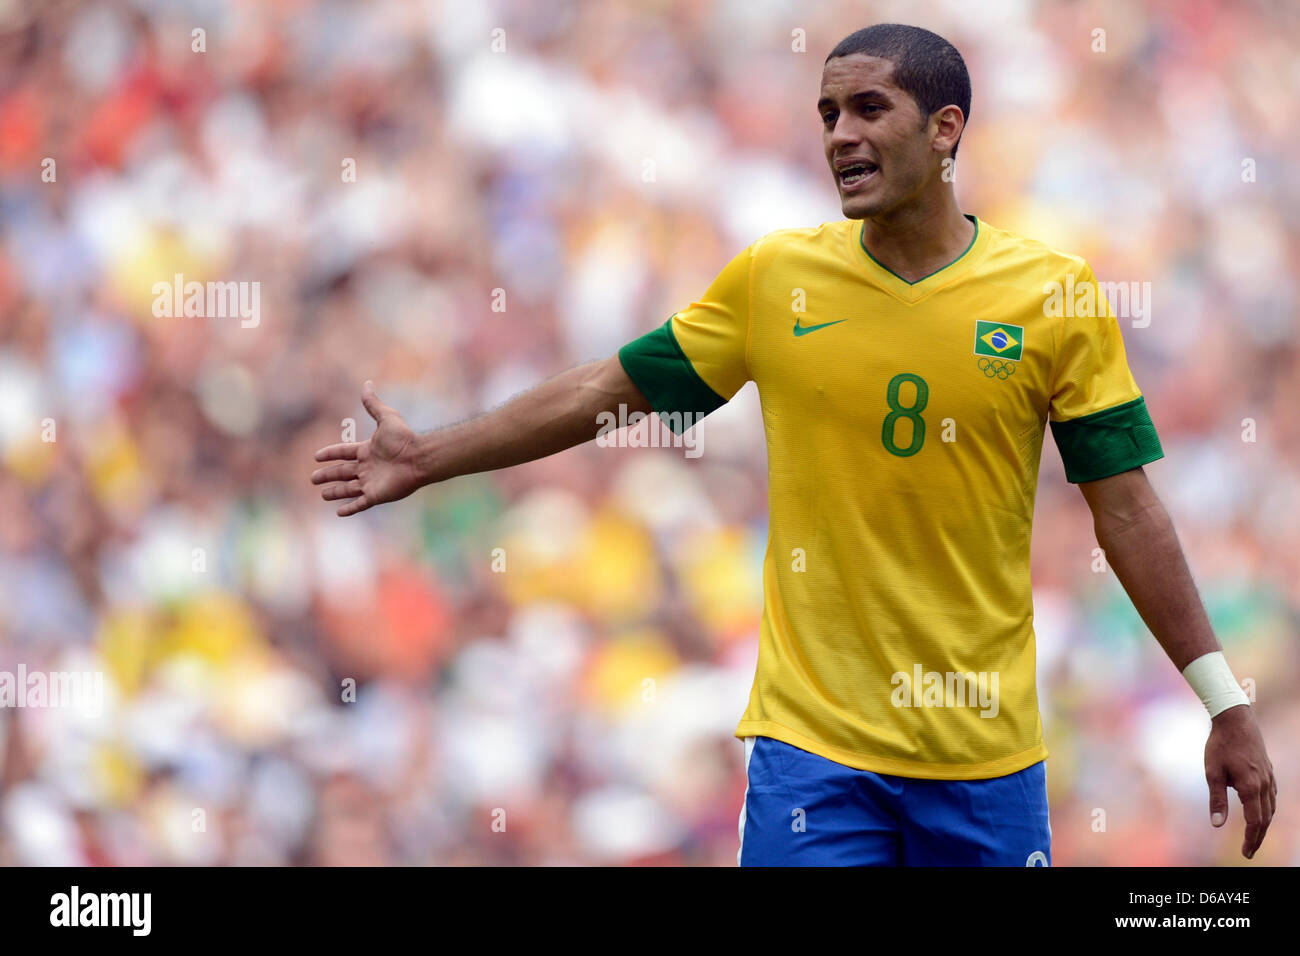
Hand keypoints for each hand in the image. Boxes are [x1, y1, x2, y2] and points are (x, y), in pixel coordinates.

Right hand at [312, 381, 424, 515]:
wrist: (418, 457)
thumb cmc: (404, 438)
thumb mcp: (386, 417)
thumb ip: (373, 404)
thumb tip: (367, 384)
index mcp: (367, 451)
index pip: (343, 453)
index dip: (330, 454)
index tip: (317, 456)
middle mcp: (368, 467)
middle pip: (342, 472)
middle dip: (328, 475)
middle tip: (313, 479)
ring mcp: (371, 483)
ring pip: (348, 489)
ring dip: (336, 492)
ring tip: (323, 494)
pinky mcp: (376, 496)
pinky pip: (360, 504)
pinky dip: (349, 508)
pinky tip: (339, 512)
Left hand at [1205, 704, 1276, 858]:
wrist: (1235, 719)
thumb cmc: (1220, 745)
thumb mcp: (1212, 772)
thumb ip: (1216, 799)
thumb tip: (1217, 824)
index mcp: (1250, 786)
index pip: (1254, 821)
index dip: (1250, 839)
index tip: (1245, 852)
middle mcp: (1264, 784)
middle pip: (1265, 818)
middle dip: (1258, 837)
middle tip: (1249, 851)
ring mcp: (1268, 777)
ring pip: (1271, 808)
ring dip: (1264, 825)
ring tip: (1254, 836)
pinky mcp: (1268, 771)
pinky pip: (1272, 796)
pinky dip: (1268, 809)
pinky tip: (1262, 812)